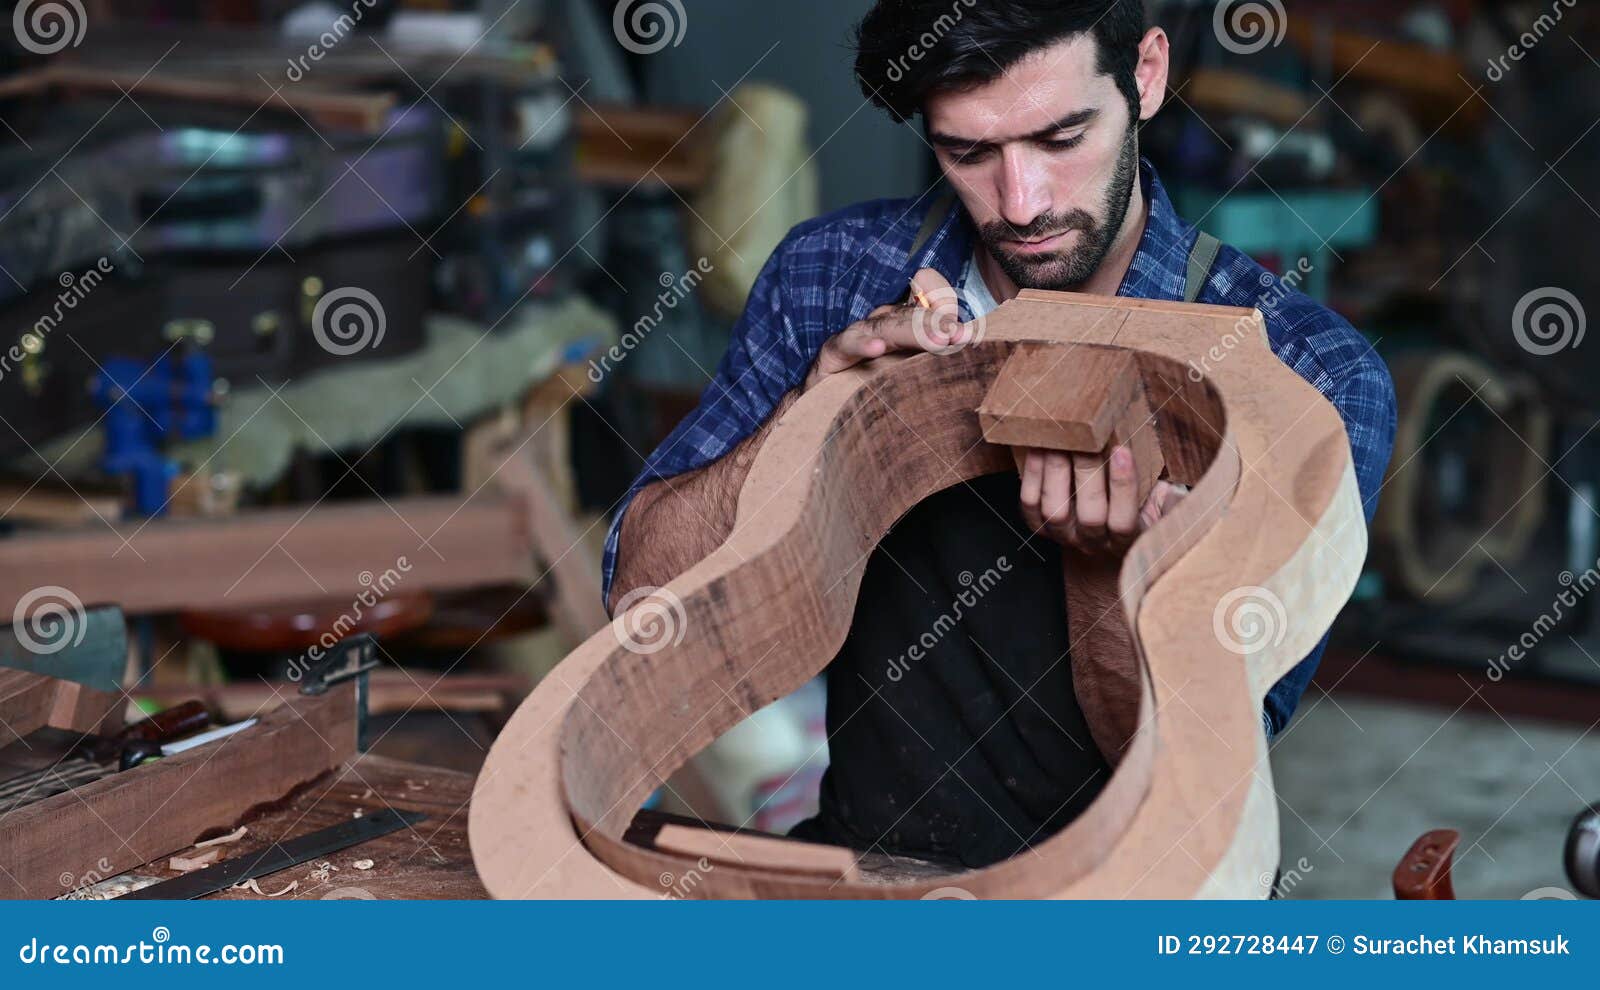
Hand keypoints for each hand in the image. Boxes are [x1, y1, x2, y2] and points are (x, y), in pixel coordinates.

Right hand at [804, 268, 975, 389]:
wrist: (824, 403)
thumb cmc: (872, 386)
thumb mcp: (909, 375)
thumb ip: (936, 366)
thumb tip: (971, 370)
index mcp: (906, 324)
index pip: (930, 305)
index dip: (947, 315)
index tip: (967, 335)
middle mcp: (885, 323)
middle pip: (915, 317)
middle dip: (938, 324)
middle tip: (959, 336)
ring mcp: (860, 334)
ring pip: (888, 326)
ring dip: (913, 331)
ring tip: (938, 341)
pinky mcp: (834, 350)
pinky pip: (850, 343)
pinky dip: (864, 345)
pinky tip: (877, 350)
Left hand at [1017, 445, 1186, 556]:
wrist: (1105, 527)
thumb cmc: (1139, 508)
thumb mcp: (1163, 508)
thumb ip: (1173, 503)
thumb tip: (1178, 493)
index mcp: (1127, 540)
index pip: (1125, 520)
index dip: (1123, 487)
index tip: (1123, 450)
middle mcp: (1093, 543)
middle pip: (1089, 515)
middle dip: (1087, 472)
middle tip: (1085, 436)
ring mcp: (1064, 537)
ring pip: (1056, 510)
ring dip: (1056, 471)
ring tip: (1058, 438)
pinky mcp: (1040, 527)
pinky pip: (1030, 505)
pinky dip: (1032, 476)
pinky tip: (1039, 449)